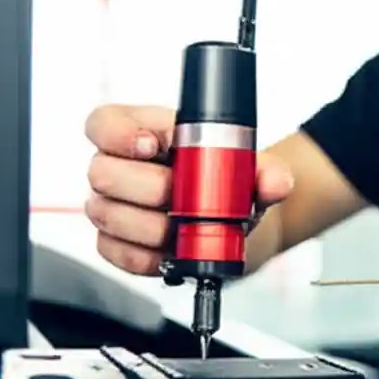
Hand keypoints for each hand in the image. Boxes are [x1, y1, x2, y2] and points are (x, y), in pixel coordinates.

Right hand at [82, 104, 293, 275]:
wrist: (231, 222)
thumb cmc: (227, 182)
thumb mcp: (251, 170)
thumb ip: (267, 171)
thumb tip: (276, 182)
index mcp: (143, 132)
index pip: (104, 123)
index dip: (119, 135)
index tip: (152, 147)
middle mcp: (118, 166)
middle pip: (101, 172)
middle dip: (148, 189)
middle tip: (179, 199)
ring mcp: (111, 204)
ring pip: (104, 213)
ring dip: (149, 227)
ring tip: (180, 228)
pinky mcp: (112, 241)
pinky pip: (113, 250)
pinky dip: (145, 256)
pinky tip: (169, 251)